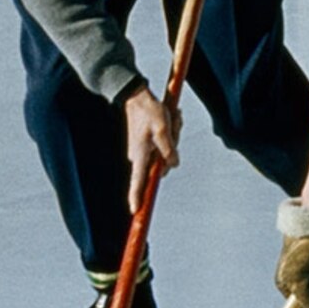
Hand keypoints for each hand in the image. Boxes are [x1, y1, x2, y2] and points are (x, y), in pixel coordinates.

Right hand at [121, 86, 178, 213]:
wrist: (136, 95)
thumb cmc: (149, 111)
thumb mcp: (162, 128)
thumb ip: (169, 149)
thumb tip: (173, 165)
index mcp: (141, 155)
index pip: (138, 182)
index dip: (136, 198)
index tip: (134, 212)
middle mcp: (141, 156)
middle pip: (163, 164)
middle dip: (173, 147)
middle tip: (174, 126)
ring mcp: (144, 151)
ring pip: (166, 152)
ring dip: (173, 136)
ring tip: (172, 118)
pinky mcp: (148, 144)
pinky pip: (164, 144)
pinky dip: (170, 133)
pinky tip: (170, 119)